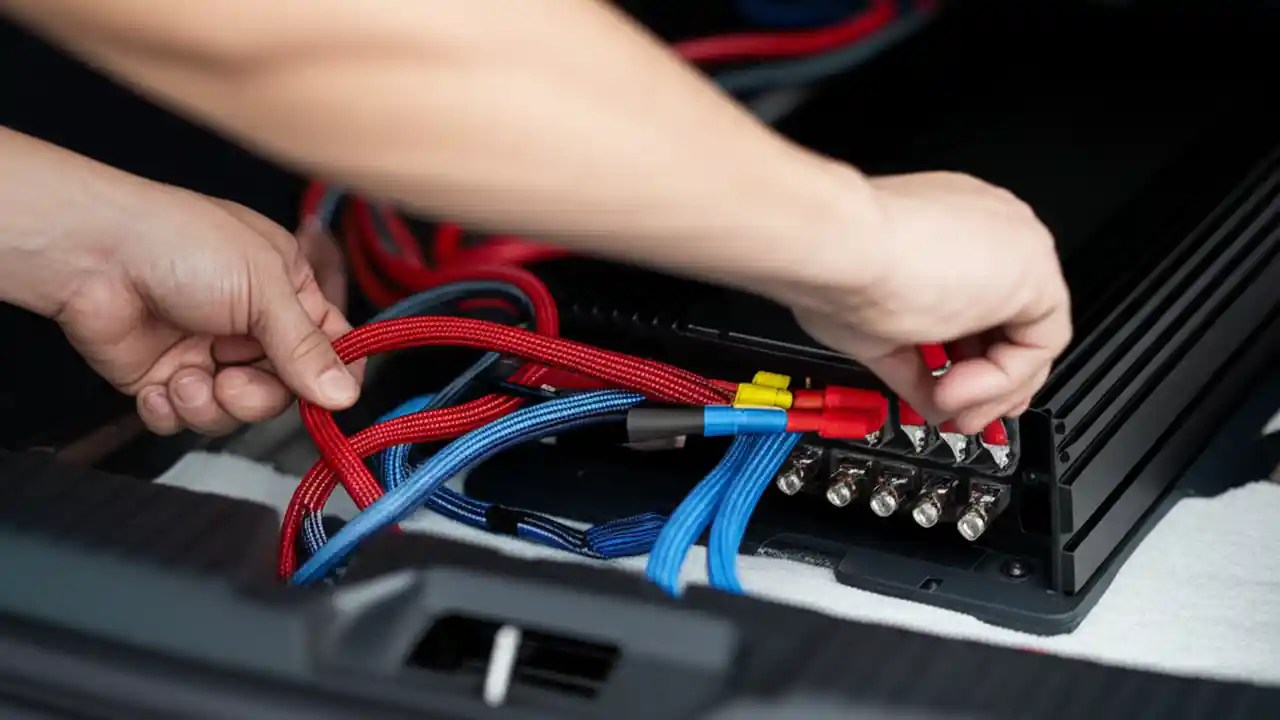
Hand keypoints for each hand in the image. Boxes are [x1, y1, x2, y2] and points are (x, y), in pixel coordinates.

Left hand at [53, 186, 360, 435]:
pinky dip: (170, 410)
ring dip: (210, 405)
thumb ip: (306, 347)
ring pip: (235, 412)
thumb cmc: (184, 244)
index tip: (329, 401)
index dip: (333, 378)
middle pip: (283, 391)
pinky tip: (156, 385)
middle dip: (257, 396)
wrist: (89, 251)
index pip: (331, 347)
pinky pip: (184, 419)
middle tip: (229, 381)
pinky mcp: (163, 379)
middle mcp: (251, 327)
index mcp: (286, 292)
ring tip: (184, 379)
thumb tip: (348, 396)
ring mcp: (206, 354)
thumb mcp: (263, 287)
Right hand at [790, 172, 1071, 433]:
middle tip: (960, 418)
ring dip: (991, 390)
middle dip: (991, 383)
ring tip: (946, 406)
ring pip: (1030, 336)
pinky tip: (954, 388)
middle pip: (1013, 321)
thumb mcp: (875, 334)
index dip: (972, 361)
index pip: (982, 305)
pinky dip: (1002, 379)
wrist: (835, 247)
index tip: (949, 396)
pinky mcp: (1034, 268)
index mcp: (947, 234)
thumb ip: (916, 367)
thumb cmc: (837, 270)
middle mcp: (986, 233)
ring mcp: (1013, 245)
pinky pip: (1040, 342)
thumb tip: (931, 403)